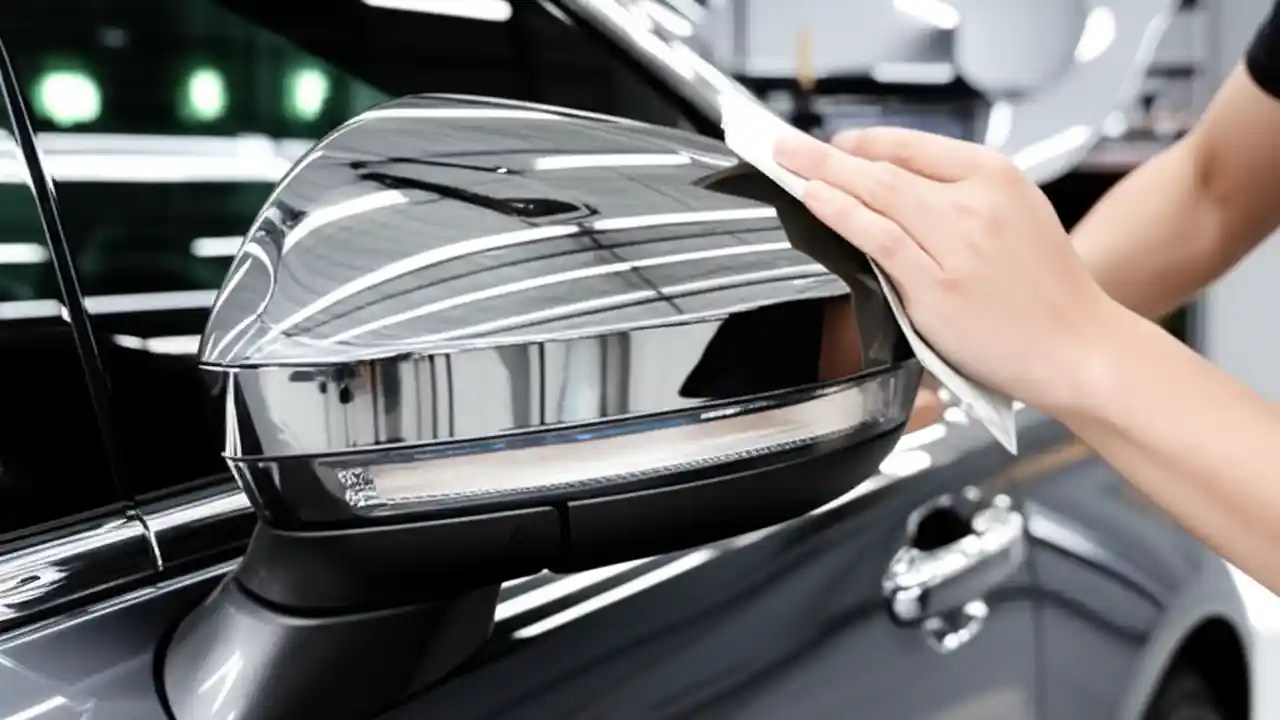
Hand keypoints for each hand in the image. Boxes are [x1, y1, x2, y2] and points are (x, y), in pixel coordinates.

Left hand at [774, 127, 1125, 410]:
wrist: (1077, 344)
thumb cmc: (1044, 288)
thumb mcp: (1016, 213)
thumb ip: (960, 194)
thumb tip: (890, 179)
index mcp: (996, 176)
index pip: (913, 145)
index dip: (864, 141)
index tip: (836, 144)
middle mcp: (976, 203)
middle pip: (885, 167)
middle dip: (826, 154)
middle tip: (788, 147)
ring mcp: (956, 244)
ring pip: (876, 197)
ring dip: (822, 177)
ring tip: (787, 167)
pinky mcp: (937, 287)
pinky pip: (877, 240)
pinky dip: (841, 215)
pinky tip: (817, 202)